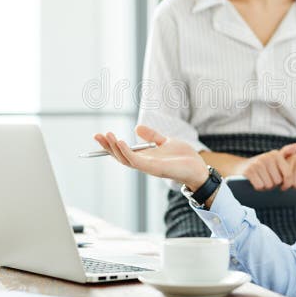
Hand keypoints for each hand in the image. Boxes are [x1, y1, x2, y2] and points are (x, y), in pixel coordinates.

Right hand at [93, 125, 207, 189]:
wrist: (198, 167)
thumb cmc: (184, 158)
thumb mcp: (165, 142)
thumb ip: (151, 136)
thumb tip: (136, 128)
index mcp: (145, 158)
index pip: (123, 152)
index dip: (111, 145)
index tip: (101, 135)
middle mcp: (144, 164)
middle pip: (120, 157)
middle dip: (107, 147)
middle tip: (97, 135)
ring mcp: (148, 167)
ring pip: (125, 159)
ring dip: (114, 148)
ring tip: (107, 136)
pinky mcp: (154, 168)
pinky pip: (136, 161)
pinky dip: (127, 152)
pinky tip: (121, 142)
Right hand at [234, 143, 295, 190]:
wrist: (239, 167)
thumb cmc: (261, 165)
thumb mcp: (273, 158)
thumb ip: (285, 153)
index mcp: (275, 154)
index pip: (288, 174)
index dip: (287, 184)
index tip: (283, 187)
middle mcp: (267, 157)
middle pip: (278, 181)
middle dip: (273, 184)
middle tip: (267, 180)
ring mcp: (257, 164)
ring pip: (269, 185)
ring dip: (265, 187)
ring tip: (261, 181)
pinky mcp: (249, 171)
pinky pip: (260, 186)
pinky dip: (258, 187)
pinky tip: (255, 183)